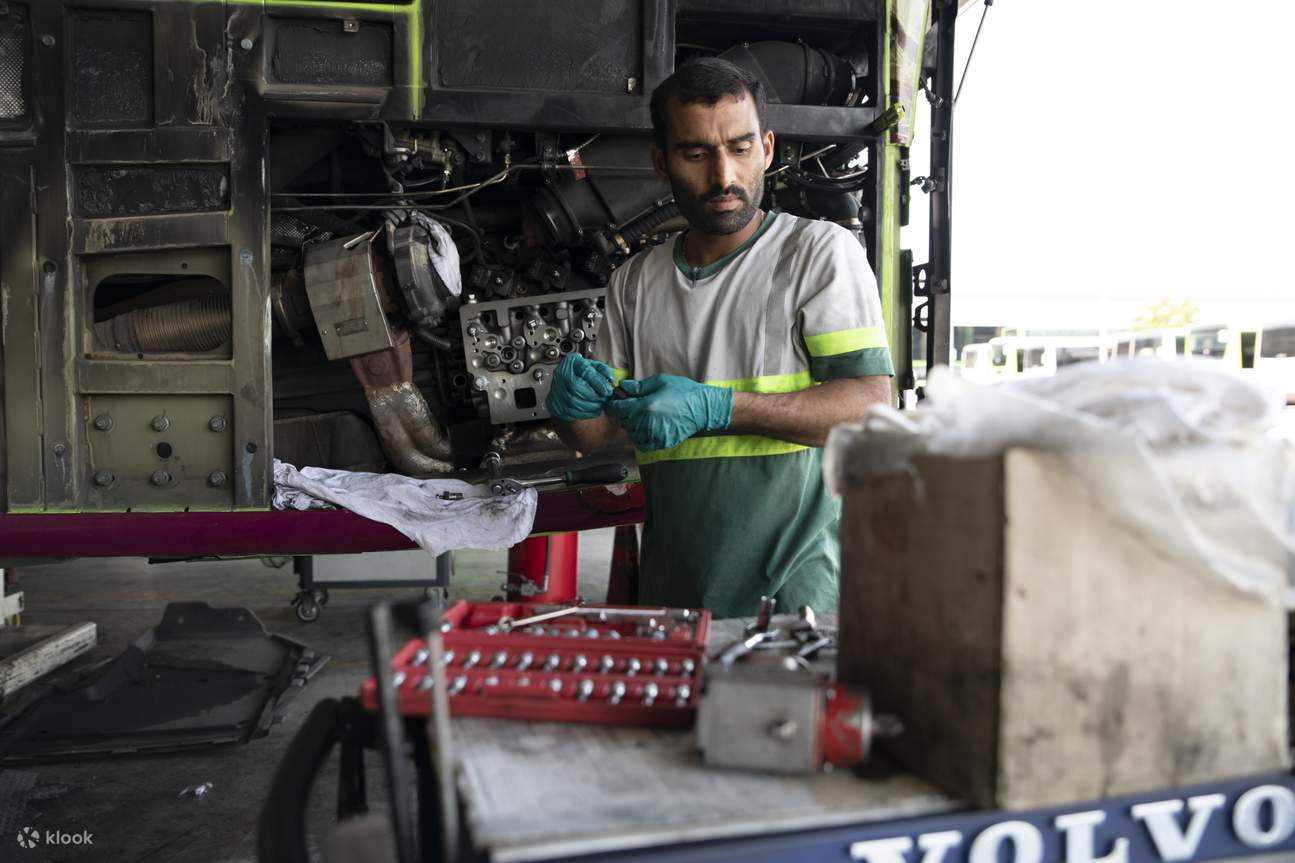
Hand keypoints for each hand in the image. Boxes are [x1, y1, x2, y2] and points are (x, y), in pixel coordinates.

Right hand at [545, 353, 615, 419]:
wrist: (568, 382)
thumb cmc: (584, 374)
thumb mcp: (595, 367)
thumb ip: (604, 371)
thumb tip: (611, 379)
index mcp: (571, 362)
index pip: (584, 371)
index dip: (597, 382)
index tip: (608, 390)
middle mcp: (561, 374)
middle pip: (576, 387)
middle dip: (594, 396)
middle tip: (604, 399)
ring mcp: (556, 389)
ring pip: (573, 401)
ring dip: (591, 406)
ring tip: (600, 404)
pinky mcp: (555, 403)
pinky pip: (570, 412)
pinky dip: (585, 413)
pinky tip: (593, 411)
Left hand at [606, 374, 731, 450]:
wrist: (703, 408)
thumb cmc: (683, 391)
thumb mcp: (660, 381)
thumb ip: (638, 386)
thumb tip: (622, 387)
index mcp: (644, 406)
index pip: (617, 409)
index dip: (614, 404)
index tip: (618, 400)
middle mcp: (646, 423)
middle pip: (623, 421)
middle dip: (624, 414)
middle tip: (632, 406)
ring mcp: (654, 436)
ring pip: (631, 433)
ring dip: (632, 426)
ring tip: (642, 417)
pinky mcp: (661, 443)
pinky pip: (642, 444)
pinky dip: (640, 438)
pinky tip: (647, 428)